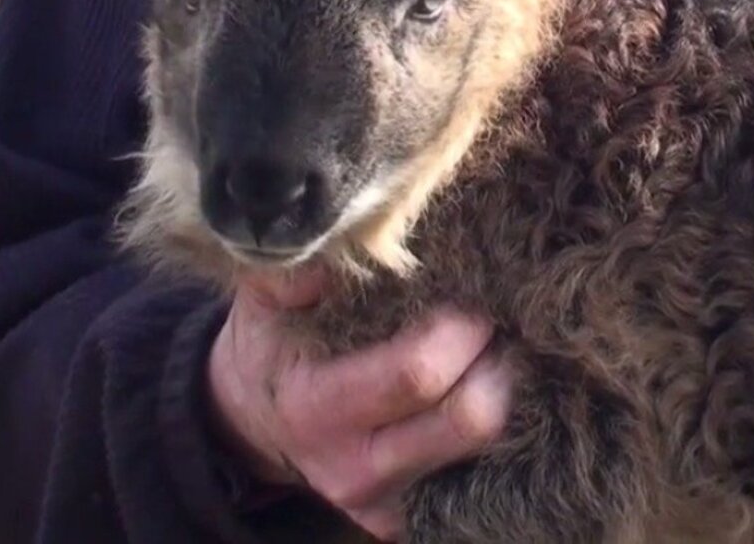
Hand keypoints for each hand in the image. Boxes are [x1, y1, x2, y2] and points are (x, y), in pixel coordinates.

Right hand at [206, 263, 515, 540]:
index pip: (417, 373)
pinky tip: (482, 390)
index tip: (474, 295)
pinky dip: (491, 433)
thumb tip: (347, 238)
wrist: (250, 423)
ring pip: (484, 451)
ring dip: (504, 394)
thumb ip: (294, 270)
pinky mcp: (405, 515)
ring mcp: (385, 501)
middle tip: (499, 321)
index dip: (460, 330)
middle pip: (469, 419)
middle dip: (498, 360)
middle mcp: (355, 467)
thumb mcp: (263, 302)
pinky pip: (474, 476)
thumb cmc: (271, 347)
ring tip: (497, 352)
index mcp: (317, 407)